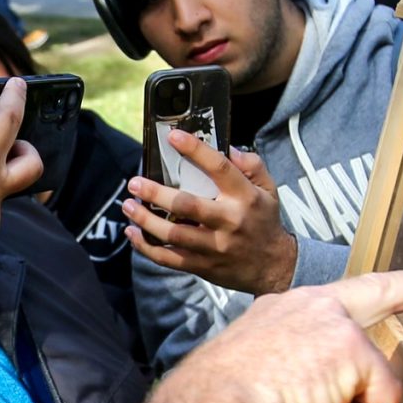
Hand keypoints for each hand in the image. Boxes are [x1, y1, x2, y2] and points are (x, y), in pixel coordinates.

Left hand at [122, 138, 298, 293]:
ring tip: (128, 206)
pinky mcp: (203, 266)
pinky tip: (133, 233)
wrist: (274, 266)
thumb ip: (252, 166)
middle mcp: (228, 221)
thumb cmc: (264, 221)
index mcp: (244, 197)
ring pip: (173, 234)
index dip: (195, 150)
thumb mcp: (269, 189)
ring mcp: (214, 246)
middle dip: (156, 193)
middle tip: (135, 183)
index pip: (219, 168)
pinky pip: (169, 258)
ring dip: (145, 220)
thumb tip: (229, 148)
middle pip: (186, 205)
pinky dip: (147, 247)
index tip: (173, 136)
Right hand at [163, 268, 402, 402]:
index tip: (384, 293)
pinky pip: (382, 397)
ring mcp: (330, 322)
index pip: (329, 305)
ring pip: (374, 377)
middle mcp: (305, 307)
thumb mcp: (258, 390)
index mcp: (277, 317)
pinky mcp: (350, 347)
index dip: (357, 303)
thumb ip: (301, 389)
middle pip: (377, 291)